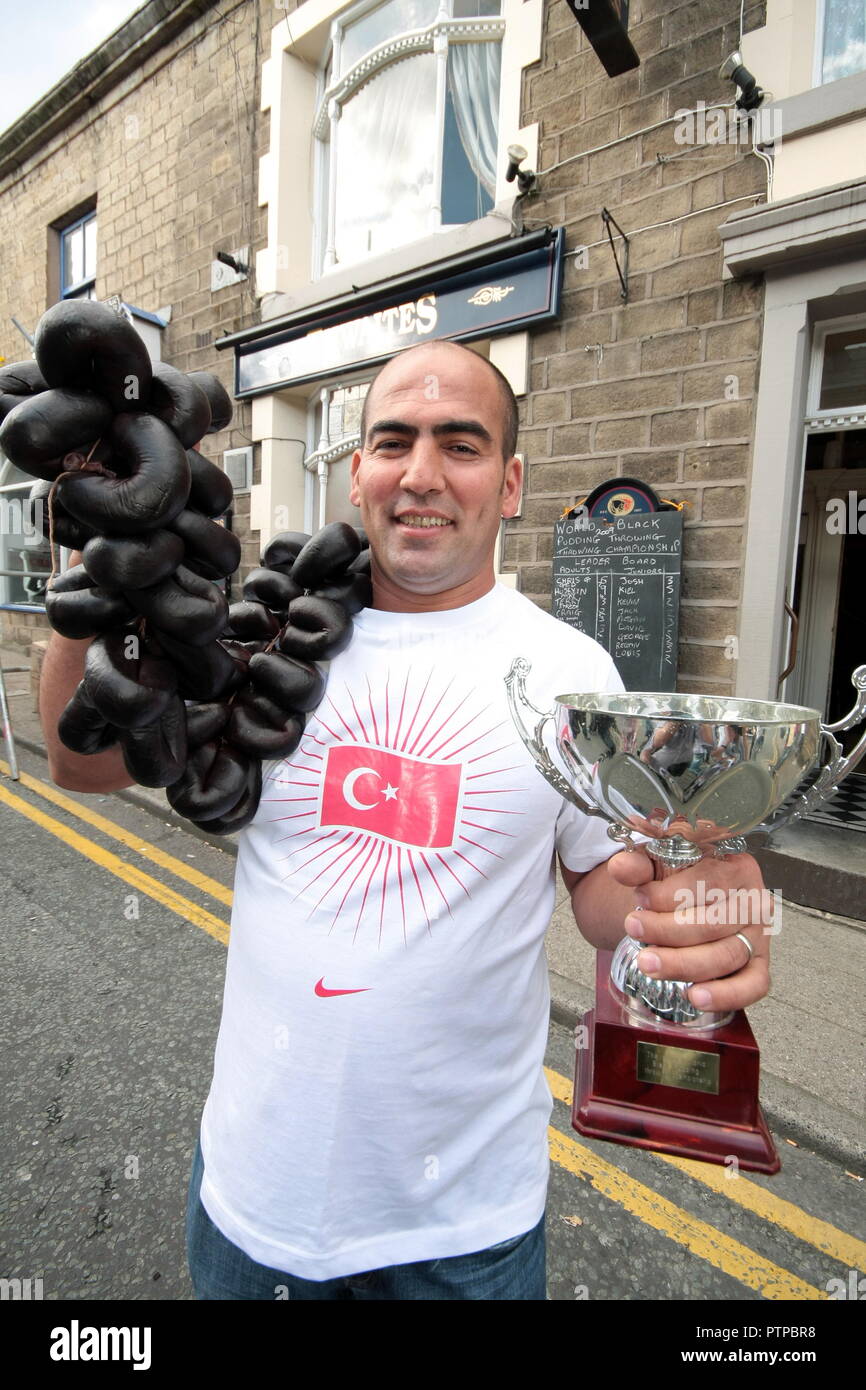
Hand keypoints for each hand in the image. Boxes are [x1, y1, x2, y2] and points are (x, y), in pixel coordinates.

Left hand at [605, 847, 772, 1013]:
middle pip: (714, 922)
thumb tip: (620, 867)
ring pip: (726, 955)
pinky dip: (726, 994)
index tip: (640, 898)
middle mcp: (753, 903)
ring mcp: (758, 937)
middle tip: (634, 929)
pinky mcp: (757, 967)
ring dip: (683, 963)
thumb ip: (639, 866)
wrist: (687, 906)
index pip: (707, 882)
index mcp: (736, 868)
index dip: (669, 894)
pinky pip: (753, 985)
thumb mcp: (657, 868)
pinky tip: (695, 996)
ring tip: (649, 963)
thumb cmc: (678, 885)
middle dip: (668, 930)